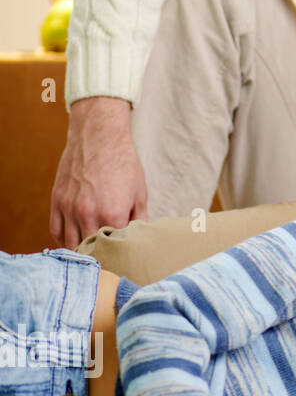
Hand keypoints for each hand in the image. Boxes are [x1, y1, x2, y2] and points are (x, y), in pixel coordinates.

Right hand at [50, 97, 148, 248]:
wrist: (98, 137)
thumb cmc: (123, 163)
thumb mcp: (140, 192)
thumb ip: (139, 219)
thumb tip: (139, 238)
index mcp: (112, 213)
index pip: (114, 247)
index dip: (121, 254)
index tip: (125, 258)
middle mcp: (88, 214)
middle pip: (91, 249)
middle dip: (101, 256)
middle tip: (109, 259)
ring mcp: (69, 208)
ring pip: (71, 243)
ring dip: (81, 250)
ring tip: (93, 252)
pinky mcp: (57, 201)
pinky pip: (56, 230)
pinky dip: (64, 239)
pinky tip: (75, 241)